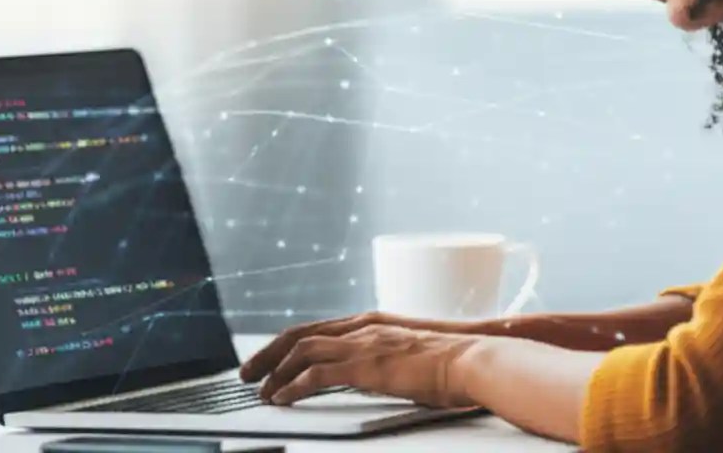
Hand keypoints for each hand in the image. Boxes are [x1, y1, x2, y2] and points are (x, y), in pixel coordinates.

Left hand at [244, 322, 484, 407]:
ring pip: (302, 352)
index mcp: (369, 323)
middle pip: (299, 335)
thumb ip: (382, 356)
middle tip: (247, 373)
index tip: (268, 359)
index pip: (315, 328)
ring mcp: (363, 344)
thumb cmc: (451, 362)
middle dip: (268, 354)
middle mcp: (360, 327)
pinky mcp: (367, 365)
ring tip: (261, 391)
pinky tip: (282, 400)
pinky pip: (316, 375)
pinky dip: (293, 387)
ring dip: (275, 372)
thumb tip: (367, 372)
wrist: (475, 359)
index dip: (286, 343)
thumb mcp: (407, 353)